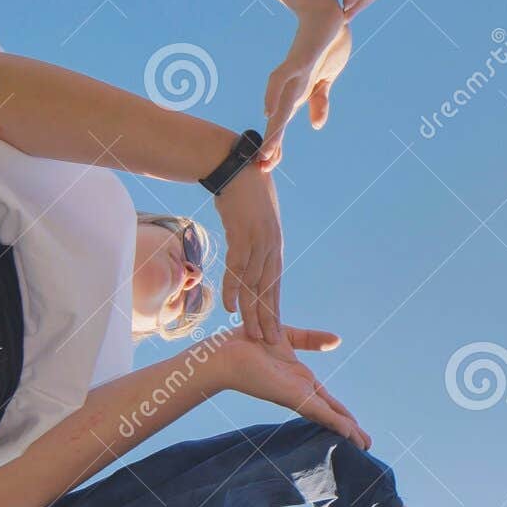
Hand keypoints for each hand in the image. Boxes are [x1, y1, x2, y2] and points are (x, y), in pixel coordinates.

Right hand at [213, 163, 282, 343]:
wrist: (237, 163)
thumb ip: (254, 241)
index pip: (275, 284)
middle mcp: (271, 246)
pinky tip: (230, 306)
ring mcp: (258, 240)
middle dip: (268, 317)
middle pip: (269, 288)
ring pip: (254, 282)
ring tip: (250, 332)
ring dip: (251, 309)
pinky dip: (233, 287)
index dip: (274, 308)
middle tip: (269, 343)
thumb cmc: (245, 191)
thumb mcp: (254, 220)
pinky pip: (237, 267)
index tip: (276, 332)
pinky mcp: (242, 234)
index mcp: (275, 245)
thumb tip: (249, 256)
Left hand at [213, 327, 367, 448]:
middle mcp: (301, 393)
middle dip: (350, 429)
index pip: (328, 401)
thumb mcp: (289, 337)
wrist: (225, 353)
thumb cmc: (248, 343)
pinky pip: (320, 412)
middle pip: (332, 414)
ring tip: (364, 445)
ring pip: (329, 418)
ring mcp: (298, 397)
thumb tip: (337, 340)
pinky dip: (337, 423)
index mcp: (301, 381)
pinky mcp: (293, 398)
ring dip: (348, 432)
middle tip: (367, 444)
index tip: (356, 425)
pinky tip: (349, 433)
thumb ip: (312, 339)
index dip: (344, 413)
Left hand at [262, 6, 350, 170]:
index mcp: (298, 92)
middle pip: (278, 120)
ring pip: (280, 105)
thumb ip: (319, 101)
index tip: (267, 168)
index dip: (277, 145)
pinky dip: (274, 94)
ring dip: (273, 128)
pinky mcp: (299, 58)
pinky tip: (268, 110)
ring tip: (266, 151)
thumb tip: (316, 126)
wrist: (331, 13)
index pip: (284, 124)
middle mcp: (291, 86)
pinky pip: (284, 78)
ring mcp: (294, 73)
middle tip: (262, 169)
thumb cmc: (328, 43)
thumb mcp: (327, 79)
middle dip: (272, 145)